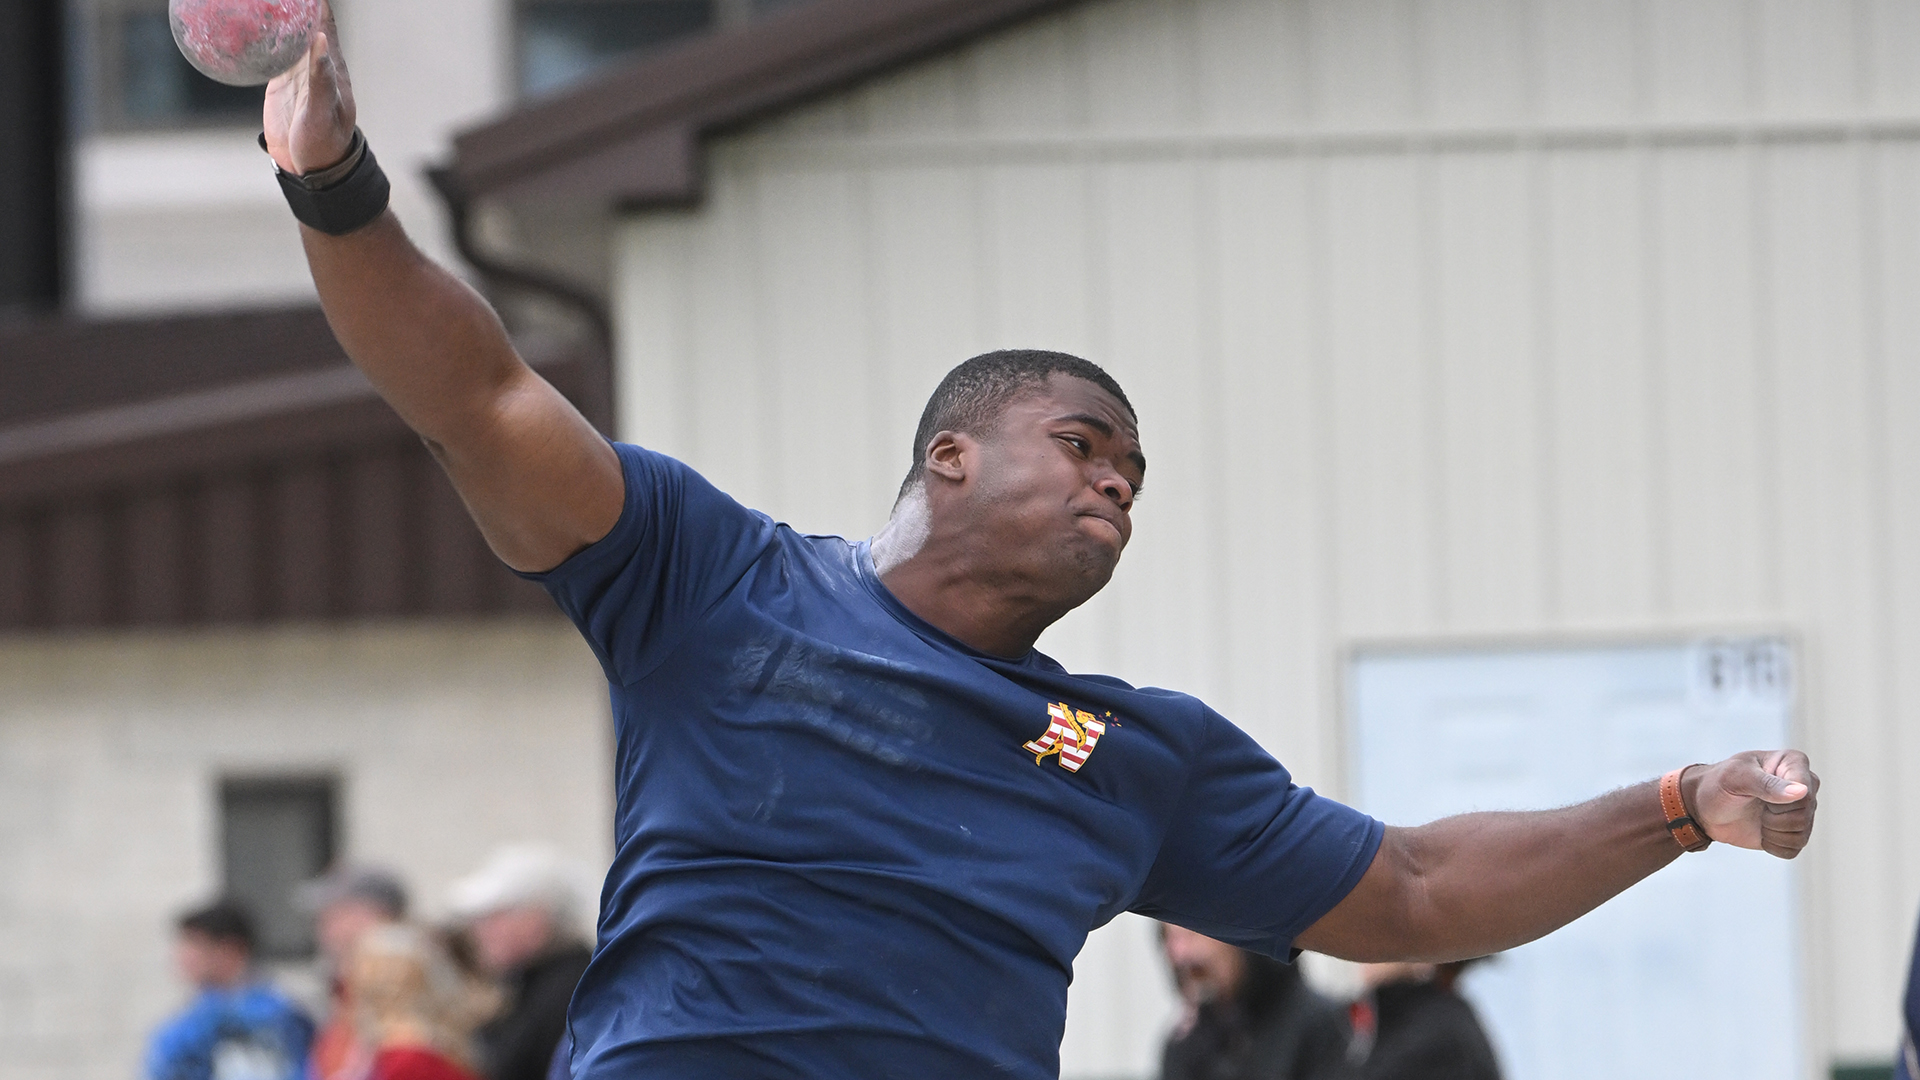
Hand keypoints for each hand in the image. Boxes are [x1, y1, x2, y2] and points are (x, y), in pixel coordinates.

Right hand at [263, 0, 355, 174]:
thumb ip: (321, 79)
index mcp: (330, 65)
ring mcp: (295, 69)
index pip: (323, 23)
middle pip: (301, 22)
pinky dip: (258, 37)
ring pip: (284, 33)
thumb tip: (319, 39)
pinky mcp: (278, 79)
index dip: (315, 3)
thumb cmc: (325, 141)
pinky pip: (268, 51)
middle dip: (290, 5)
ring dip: (274, 15)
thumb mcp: (323, 111)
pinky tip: (242, 24)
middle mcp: (314, 62)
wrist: (313, 166)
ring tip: (255, 0)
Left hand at [1682, 750, 1818, 857]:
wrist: (1704, 807)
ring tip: (1757, 816)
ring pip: (1800, 836)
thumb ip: (1767, 784)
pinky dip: (1772, 845)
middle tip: (1753, 803)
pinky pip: (1793, 849)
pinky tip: (1761, 830)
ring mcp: (1801, 810)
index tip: (1755, 793)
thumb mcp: (1736, 777)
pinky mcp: (1794, 831)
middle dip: (1772, 819)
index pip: (1805, 794)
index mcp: (1793, 762)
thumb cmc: (1717, 784)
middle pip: (1803, 817)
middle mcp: (1805, 785)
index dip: (1778, 803)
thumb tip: (1802, 791)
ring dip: (1771, 833)